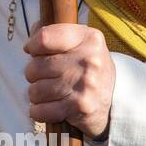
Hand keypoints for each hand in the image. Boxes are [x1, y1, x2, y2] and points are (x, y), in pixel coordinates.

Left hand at [22, 23, 113, 139]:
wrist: (115, 98)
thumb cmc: (87, 67)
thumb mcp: (80, 42)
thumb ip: (53, 34)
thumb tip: (30, 40)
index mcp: (88, 38)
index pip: (44, 38)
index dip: (32, 46)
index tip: (34, 51)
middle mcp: (89, 60)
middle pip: (35, 66)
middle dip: (34, 73)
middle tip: (47, 76)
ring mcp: (85, 85)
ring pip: (35, 90)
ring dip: (37, 94)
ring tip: (51, 91)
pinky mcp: (80, 107)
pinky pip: (40, 110)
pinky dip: (39, 111)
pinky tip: (50, 106)